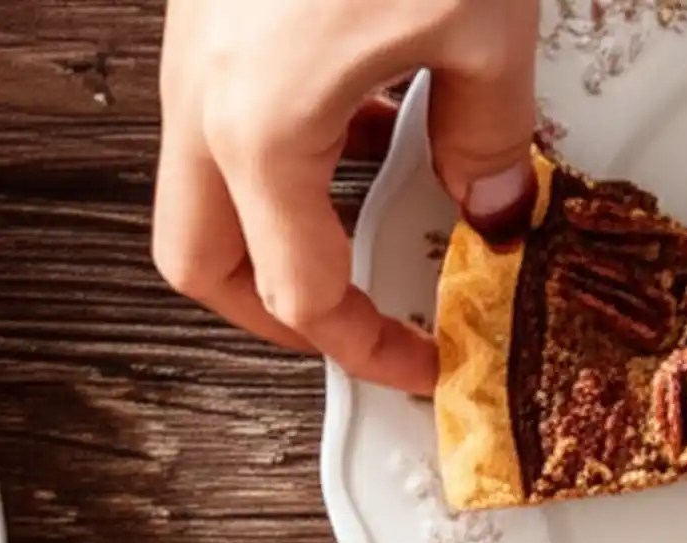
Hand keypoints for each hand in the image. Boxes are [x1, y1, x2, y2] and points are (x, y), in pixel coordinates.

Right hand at [152, 0, 539, 394]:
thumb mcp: (475, 25)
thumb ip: (489, 132)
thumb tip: (494, 201)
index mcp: (262, 129)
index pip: (303, 292)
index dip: (366, 347)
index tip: (418, 363)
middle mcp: (202, 98)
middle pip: (205, 262)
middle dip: (277, 315)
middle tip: (353, 331)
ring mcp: (192, 53)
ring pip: (206, 188)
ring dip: (279, 226)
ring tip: (368, 230)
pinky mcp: (211, 14)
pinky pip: (227, 118)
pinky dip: (283, 151)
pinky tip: (361, 120)